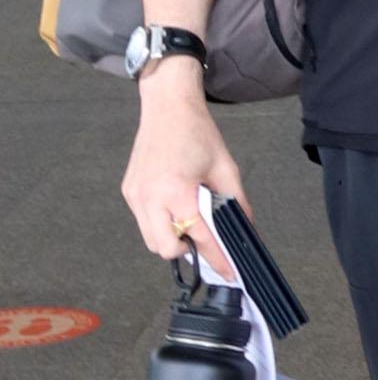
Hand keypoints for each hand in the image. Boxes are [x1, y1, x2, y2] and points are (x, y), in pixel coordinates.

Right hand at [121, 66, 245, 278]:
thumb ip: (236, 204)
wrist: (167, 107)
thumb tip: (246, 231)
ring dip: (172, 239)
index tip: (229, 272)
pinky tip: (175, 207)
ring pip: (151, 239)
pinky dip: (160, 223)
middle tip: (204, 239)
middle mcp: (150, 196)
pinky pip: (144, 221)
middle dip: (187, 251)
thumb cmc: (197, 133)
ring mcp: (135, 195)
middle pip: (165, 249)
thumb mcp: (226, 168)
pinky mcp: (129, 191)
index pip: (198, 237)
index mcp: (176, 190)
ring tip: (190, 222)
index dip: (216, 258)